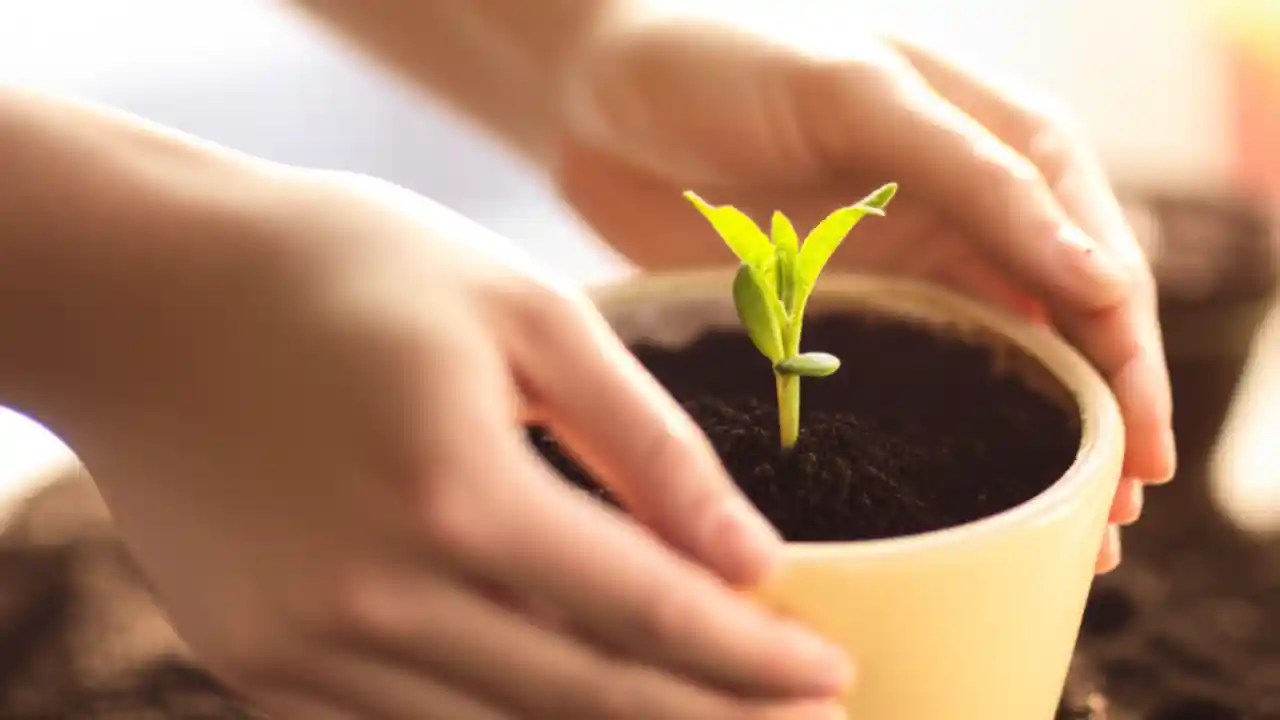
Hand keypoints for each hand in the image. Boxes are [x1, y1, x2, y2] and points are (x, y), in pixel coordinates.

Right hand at [40, 169, 851, 717]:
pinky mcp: (256, 660)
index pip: (646, 609)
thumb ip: (643, 439)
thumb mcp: (520, 309)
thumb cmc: (345, 273)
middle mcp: (379, 593)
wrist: (144, 293)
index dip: (751, 656)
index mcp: (457, 489)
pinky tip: (565, 717)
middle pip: (587, 701)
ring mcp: (306, 645)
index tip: (832, 678)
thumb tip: (752, 554)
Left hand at [554, 8, 1175, 571]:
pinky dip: (944, 435)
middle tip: (1111, 517)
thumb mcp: (858, 93)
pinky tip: (957, 491)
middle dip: (1096, 418)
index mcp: (1001, 143)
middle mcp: (967, 212)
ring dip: (1033, 442)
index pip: (1096, 259)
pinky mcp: (838, 309)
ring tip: (1062, 534)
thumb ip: (977, 175)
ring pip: (997, 364)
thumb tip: (1102, 281)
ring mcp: (902, 266)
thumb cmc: (720, 57)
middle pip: (1062, 327)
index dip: (1129, 357)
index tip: (1139, 449)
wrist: (593, 96)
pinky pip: (909, 380)